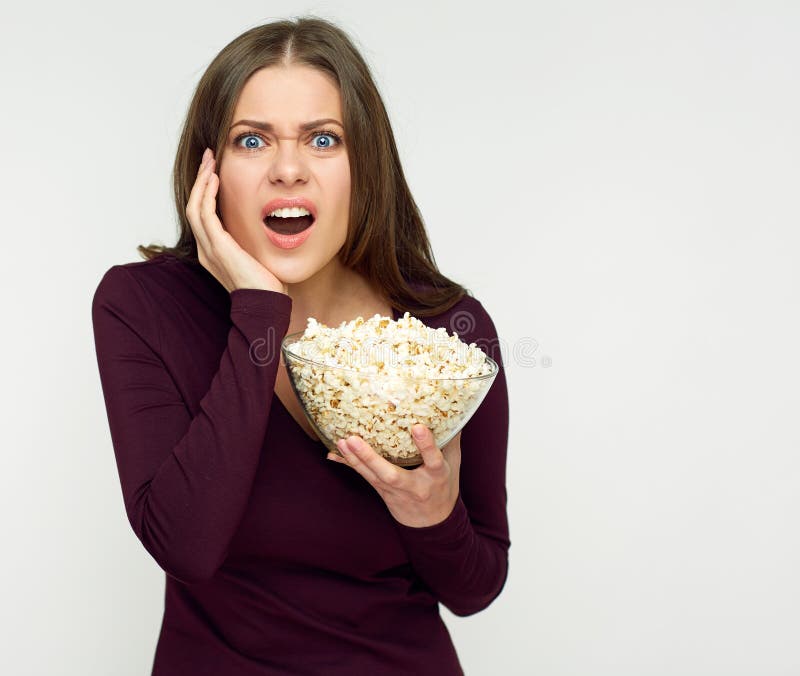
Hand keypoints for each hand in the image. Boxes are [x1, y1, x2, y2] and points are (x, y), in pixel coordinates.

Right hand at [185, 147, 287, 294]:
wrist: (265, 303)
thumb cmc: (266, 284)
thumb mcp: (256, 256)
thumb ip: (252, 241)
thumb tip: (265, 228)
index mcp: (212, 251)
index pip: (202, 214)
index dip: (205, 191)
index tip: (214, 171)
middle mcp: (205, 248)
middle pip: (193, 206)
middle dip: (200, 180)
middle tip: (208, 157)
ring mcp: (209, 248)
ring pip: (195, 207)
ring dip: (201, 181)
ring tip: (210, 161)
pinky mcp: (217, 247)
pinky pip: (205, 215)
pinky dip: (207, 195)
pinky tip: (214, 179)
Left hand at [328, 425, 461, 527]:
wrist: (432, 525)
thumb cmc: (443, 488)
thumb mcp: (453, 465)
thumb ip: (451, 440)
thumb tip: (453, 411)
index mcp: (436, 477)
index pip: (433, 460)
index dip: (426, 445)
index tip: (417, 426)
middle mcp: (414, 486)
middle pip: (391, 474)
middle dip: (371, 458)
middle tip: (354, 438)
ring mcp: (395, 491)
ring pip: (372, 477)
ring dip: (354, 459)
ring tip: (342, 441)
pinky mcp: (382, 491)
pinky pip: (364, 477)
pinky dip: (348, 465)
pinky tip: (332, 455)